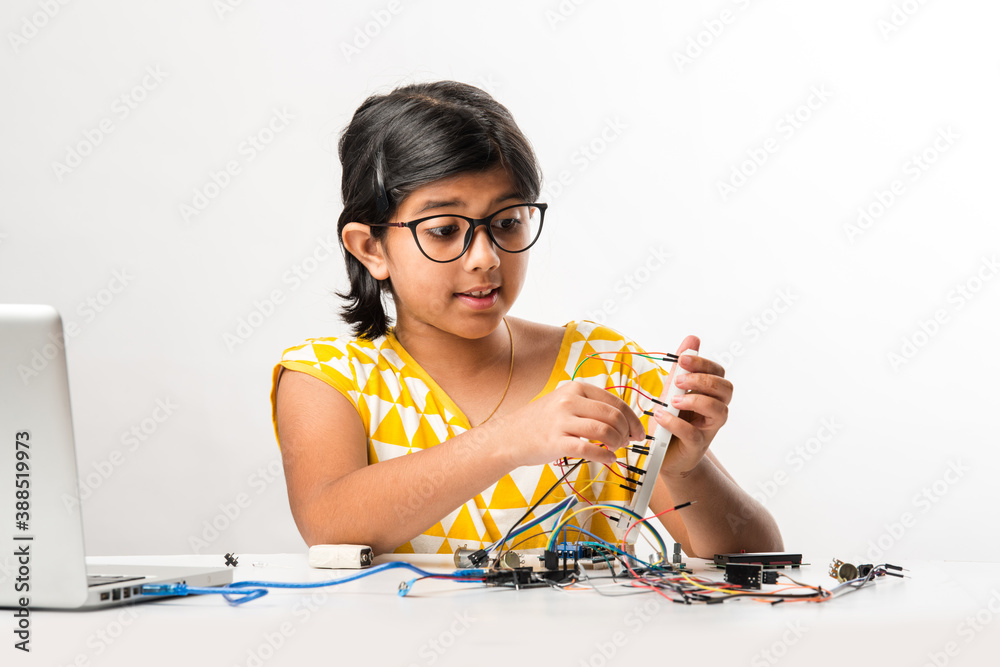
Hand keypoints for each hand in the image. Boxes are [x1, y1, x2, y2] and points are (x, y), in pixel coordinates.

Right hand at [499, 381, 645, 468]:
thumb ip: (591, 406)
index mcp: (576, 388)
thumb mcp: (565, 402)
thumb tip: (623, 420)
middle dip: (626, 432)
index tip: (638, 431)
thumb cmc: (541, 422)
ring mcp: (562, 421)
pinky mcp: (556, 441)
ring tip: (615, 450)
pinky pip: (589, 449)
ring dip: (617, 444)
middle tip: (628, 442)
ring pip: (604, 431)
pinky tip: (608, 459)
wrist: (510, 436)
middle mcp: (569, 401)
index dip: (632, 419)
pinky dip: (605, 456)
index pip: (615, 402)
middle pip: (613, 416)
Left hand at [653, 335, 732, 476]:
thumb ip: (682, 367)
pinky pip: (694, 433)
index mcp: (711, 393)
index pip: (718, 372)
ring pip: (718, 411)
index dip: (703, 363)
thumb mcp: (672, 389)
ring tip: (672, 400)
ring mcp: (709, 428)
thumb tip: (693, 338)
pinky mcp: (697, 446)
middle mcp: (715, 409)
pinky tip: (662, 416)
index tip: (682, 359)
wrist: (665, 453)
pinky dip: (676, 423)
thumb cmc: (672, 418)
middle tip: (678, 380)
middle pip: (725, 389)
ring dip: (695, 400)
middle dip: (702, 380)